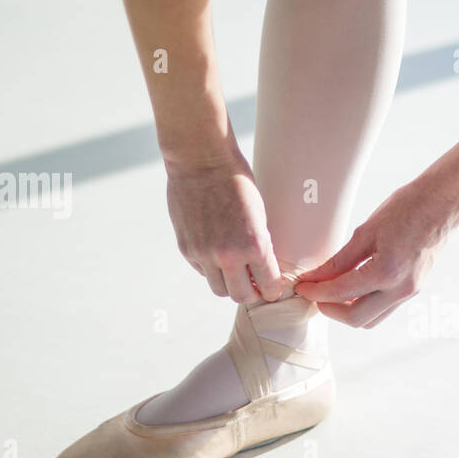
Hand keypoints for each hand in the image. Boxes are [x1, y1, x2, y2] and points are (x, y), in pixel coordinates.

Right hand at [165, 153, 284, 302]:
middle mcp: (228, 256)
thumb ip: (259, 245)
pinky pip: (201, 271)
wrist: (201, 161)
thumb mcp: (260, 215)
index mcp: (254, 246)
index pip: (268, 286)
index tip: (272, 290)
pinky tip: (216, 254)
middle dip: (250, 294)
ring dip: (228, 284)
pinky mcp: (186, 248)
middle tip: (254, 286)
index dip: (272, 291)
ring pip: (218, 289)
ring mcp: (204, 254)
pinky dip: (210, 268)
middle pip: (240, 296)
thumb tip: (261, 268)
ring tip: (235, 272)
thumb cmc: (237, 182)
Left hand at [294, 175, 458, 327]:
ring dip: (347, 312)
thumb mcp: (366, 232)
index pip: (340, 292)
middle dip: (329, 309)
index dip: (315, 291)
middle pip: (355, 318)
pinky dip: (364, 306)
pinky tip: (353, 290)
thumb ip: (339, 261)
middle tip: (314, 293)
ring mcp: (409, 293)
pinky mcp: (413, 290)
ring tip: (332, 293)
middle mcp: (400, 289)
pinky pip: (383, 310)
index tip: (302, 286)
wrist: (442, 203)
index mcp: (386, 272)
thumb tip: (315, 278)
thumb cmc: (406, 208)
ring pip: (370, 320)